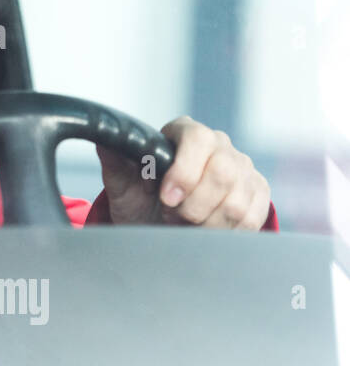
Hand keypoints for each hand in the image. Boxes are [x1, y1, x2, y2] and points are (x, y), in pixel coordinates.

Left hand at [95, 116, 270, 227]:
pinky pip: (252, 218)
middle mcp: (219, 145)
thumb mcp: (122, 182)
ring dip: (206, 222)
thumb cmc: (140, 199)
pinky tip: (205, 229)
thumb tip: (106, 136)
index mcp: (185, 133)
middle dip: (193, 205)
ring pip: (237, 202)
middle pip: (223, 173)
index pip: (198, 139)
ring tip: (185, 222)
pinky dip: (224, 232)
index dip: (185, 172)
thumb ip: (116, 158)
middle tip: (171, 215)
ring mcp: (243, 169)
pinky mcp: (258, 194)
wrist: (159, 226)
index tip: (166, 198)